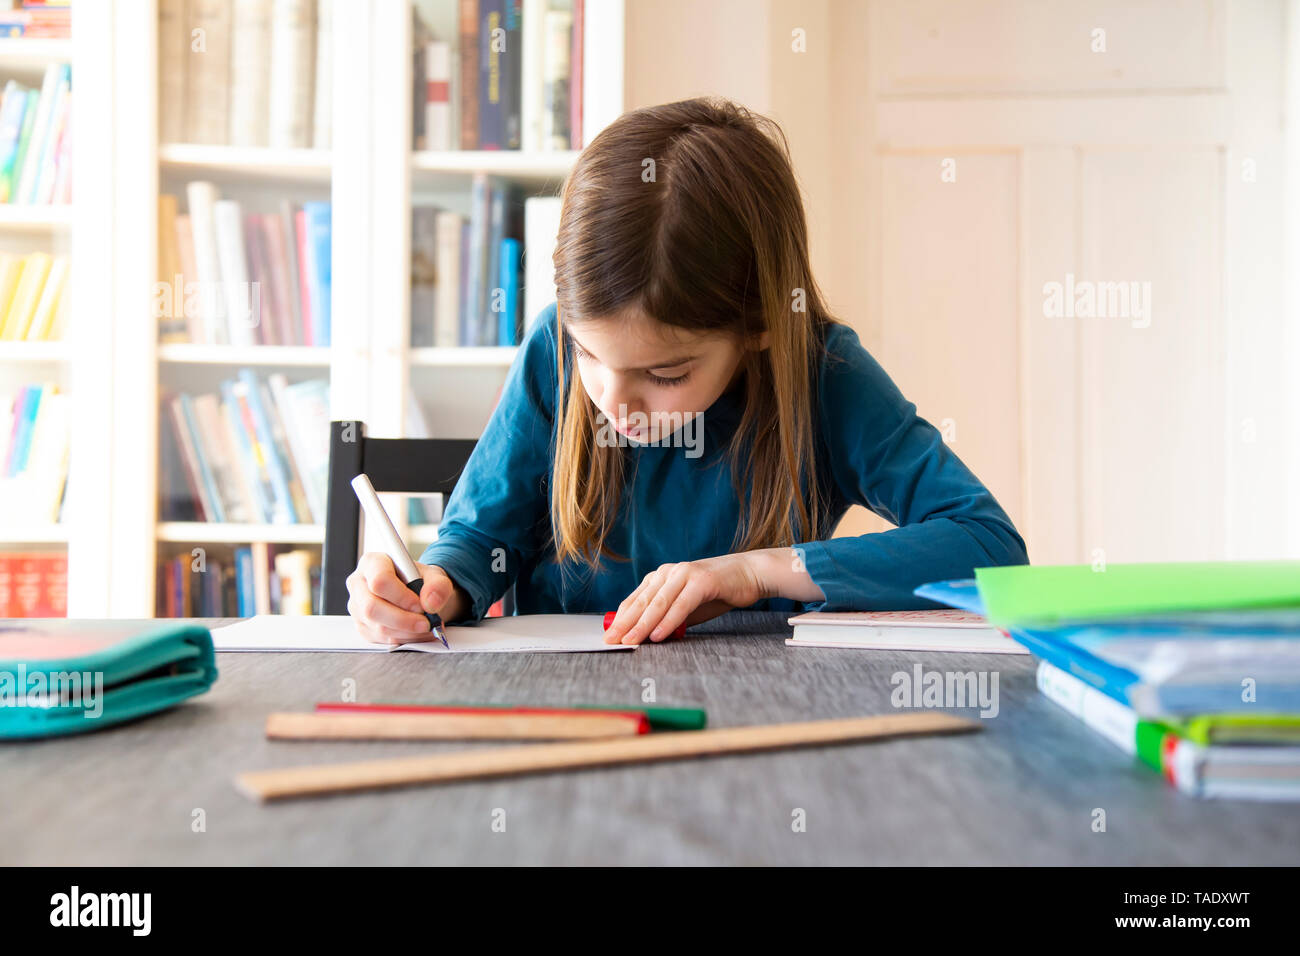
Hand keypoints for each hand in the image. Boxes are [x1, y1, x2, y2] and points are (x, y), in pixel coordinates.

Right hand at [346, 554, 466, 643]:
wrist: (418, 592)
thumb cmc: (420, 580)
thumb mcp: (435, 575)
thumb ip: (438, 585)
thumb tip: (431, 603)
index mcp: (372, 562)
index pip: (380, 581)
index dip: (402, 597)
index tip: (421, 606)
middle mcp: (359, 584)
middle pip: (372, 608)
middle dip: (404, 620)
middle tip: (426, 623)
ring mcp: (358, 607)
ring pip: (378, 627)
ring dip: (408, 632)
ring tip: (427, 627)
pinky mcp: (363, 626)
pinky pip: (381, 639)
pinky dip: (404, 639)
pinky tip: (417, 633)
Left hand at [604, 553, 766, 644]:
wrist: (748, 574)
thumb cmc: (716, 592)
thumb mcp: (687, 607)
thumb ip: (668, 618)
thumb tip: (648, 638)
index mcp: (661, 576)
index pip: (634, 600)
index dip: (620, 619)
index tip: (608, 637)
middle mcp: (669, 572)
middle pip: (641, 602)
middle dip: (624, 624)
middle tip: (611, 641)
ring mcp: (684, 574)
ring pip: (658, 603)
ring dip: (642, 625)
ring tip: (630, 641)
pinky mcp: (702, 581)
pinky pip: (680, 605)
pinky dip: (668, 621)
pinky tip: (658, 635)